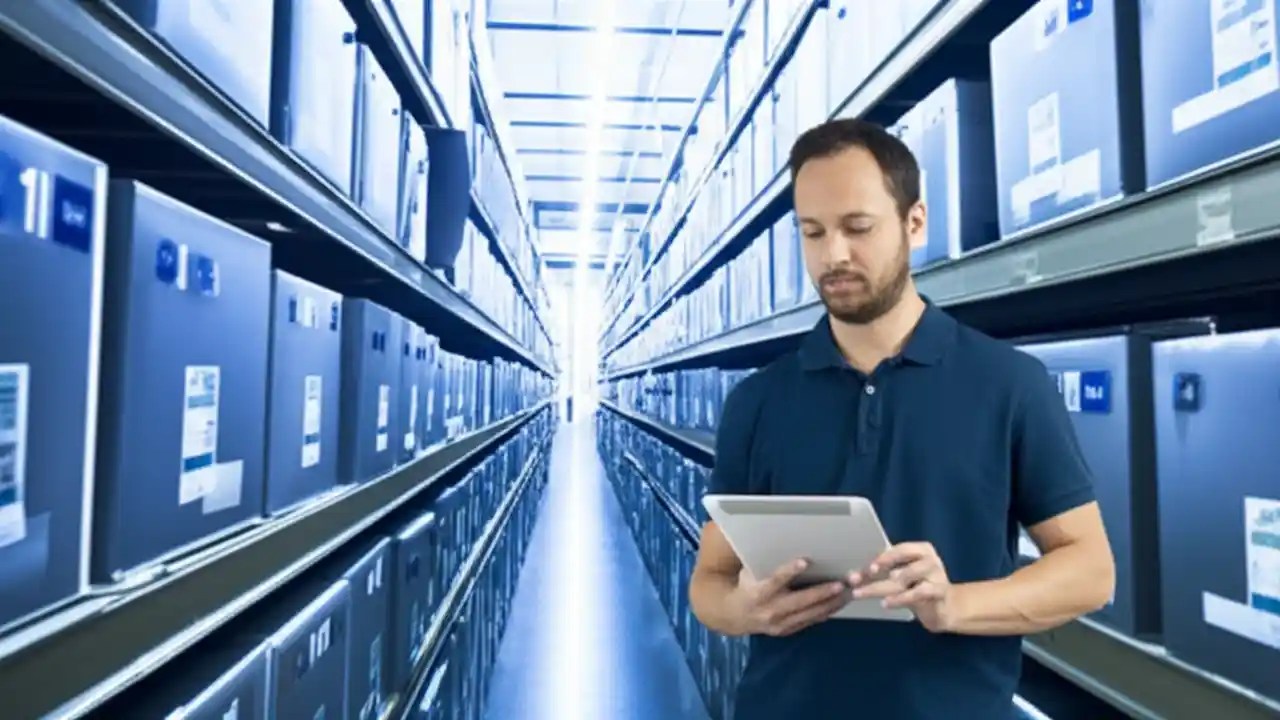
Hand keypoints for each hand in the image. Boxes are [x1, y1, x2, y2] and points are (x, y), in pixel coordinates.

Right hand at [730, 559, 851, 636]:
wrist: (734, 615)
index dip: (789, 571)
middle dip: (823, 592)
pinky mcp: (788, 630)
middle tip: (842, 583)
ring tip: (850, 591)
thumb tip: (787, 543)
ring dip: (832, 603)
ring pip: (811, 613)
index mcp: (758, 593)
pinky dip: (827, 611)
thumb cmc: (746, 585)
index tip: (805, 561)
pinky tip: (841, 601)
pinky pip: (812, 620)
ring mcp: (780, 624)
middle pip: (801, 601)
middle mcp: (770, 610)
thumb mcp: (749, 573)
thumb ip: (766, 564)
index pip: (775, 580)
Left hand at [848, 542, 958, 632]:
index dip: (882, 558)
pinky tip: (886, 603)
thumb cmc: (919, 588)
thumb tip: (853, 576)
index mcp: (921, 550)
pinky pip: (917, 594)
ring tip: (863, 593)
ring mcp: (937, 575)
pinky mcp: (939, 592)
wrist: (945, 609)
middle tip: (856, 581)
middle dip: (874, 574)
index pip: (899, 550)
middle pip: (899, 565)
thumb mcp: (901, 577)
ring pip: (904, 579)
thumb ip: (882, 574)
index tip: (866, 568)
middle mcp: (930, 559)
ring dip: (881, 587)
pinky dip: (900, 599)